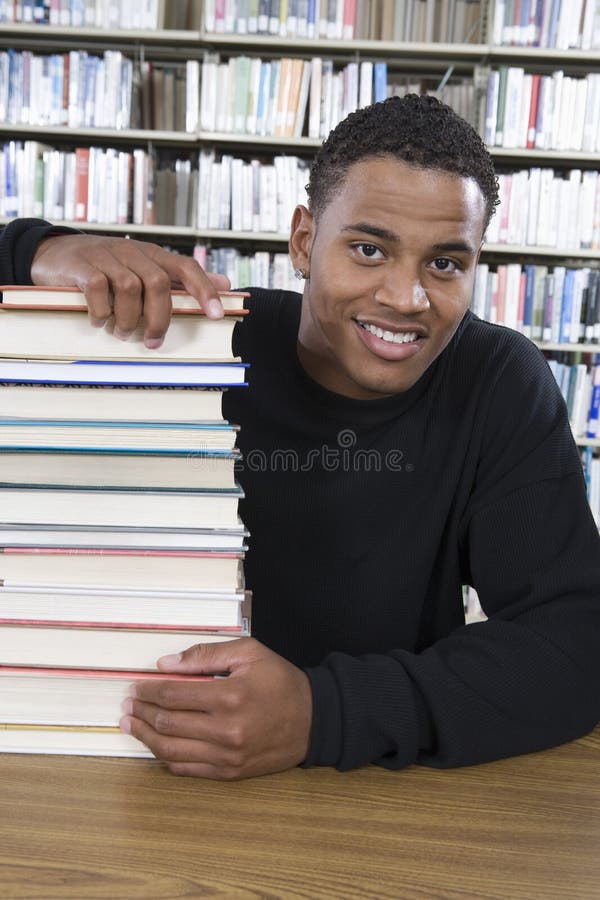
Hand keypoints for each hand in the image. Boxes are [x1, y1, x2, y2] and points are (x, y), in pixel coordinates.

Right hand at [31, 234, 230, 348]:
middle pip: (157, 283)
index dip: (204, 289)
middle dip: (159, 318)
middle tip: (152, 341)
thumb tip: (224, 284)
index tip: (215, 315)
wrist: (55, 253)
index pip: (186, 267)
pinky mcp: (82, 265)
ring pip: (129, 287)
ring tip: (122, 333)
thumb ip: (181, 279)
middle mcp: (132, 251)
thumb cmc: (107, 266)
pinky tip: (99, 321)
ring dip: (128, 318)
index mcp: (153, 255)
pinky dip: (101, 310)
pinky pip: (98, 288)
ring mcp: (106, 256)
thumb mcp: (145, 268)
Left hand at [119, 638, 312, 779]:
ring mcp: (226, 755)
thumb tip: (167, 664)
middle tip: (127, 703)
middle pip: (167, 723)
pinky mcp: (229, 772)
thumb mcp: (249, 653)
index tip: (136, 685)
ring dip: (145, 736)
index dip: (149, 690)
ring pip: (170, 750)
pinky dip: (166, 757)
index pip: (173, 694)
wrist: (313, 720)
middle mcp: (225, 730)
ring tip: (131, 725)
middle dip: (141, 712)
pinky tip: (155, 745)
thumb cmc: (280, 682)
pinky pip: (187, 769)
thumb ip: (206, 655)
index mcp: (229, 696)